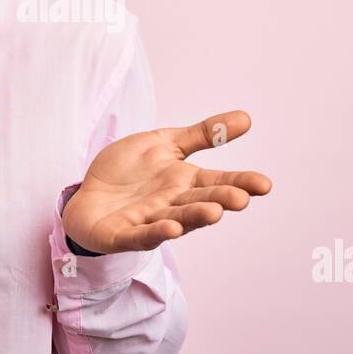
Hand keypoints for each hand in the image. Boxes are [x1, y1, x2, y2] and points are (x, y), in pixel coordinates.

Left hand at [61, 109, 272, 253]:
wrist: (87, 195)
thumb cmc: (129, 172)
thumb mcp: (164, 143)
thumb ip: (201, 134)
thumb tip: (246, 118)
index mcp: (184, 181)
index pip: (217, 181)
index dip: (240, 183)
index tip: (264, 184)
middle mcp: (172, 203)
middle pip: (200, 201)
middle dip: (219, 200)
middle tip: (241, 199)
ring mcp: (148, 221)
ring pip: (175, 219)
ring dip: (193, 217)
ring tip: (214, 213)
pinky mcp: (122, 234)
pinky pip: (139, 235)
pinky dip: (154, 233)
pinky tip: (171, 230)